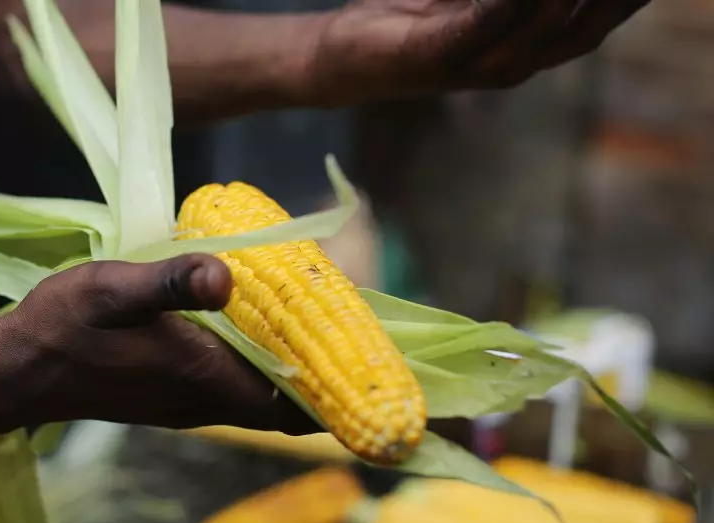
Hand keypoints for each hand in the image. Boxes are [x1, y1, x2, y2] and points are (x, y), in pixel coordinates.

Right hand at [0, 254, 318, 434]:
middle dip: (323, 376)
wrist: (16, 371)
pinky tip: (252, 330)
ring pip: (260, 399)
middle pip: (286, 405)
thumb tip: (226, 273)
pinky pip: (234, 391)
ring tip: (310, 321)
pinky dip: (257, 369)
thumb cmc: (63, 327)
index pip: (293, 407)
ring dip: (290, 371)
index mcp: (202, 377)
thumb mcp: (112, 290)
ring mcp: (186, 404)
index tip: (367, 359)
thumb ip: (169, 282)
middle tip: (346, 325)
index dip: (338, 393)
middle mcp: (203, 400)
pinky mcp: (169, 397)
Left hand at [305, 0, 646, 102]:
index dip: (628, 1)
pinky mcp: (433, 60)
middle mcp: (510, 63)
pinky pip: (483, 25)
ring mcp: (473, 69)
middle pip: (582, 29)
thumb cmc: (408, 14)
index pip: (594, 21)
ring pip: (541, 30)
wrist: (341, 51)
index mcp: (525, 46)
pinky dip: (511, 2)